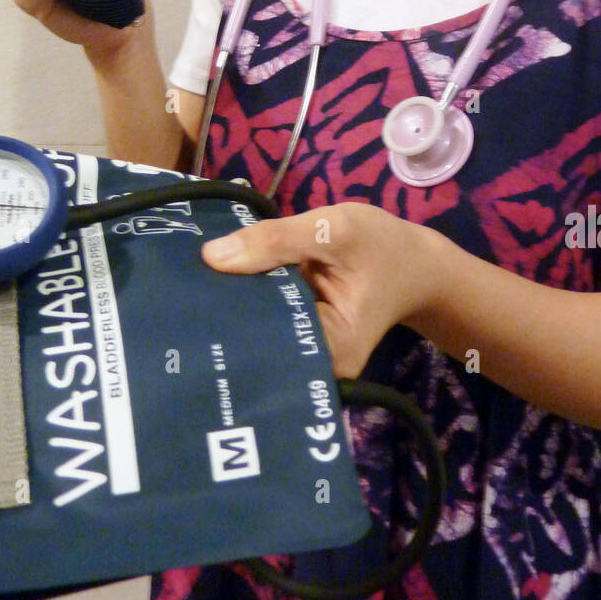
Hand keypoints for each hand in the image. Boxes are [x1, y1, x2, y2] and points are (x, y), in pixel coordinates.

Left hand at [202, 202, 440, 377]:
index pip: (263, 336)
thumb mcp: (334, 230)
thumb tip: (211, 257)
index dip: (227, 309)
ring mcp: (307, 358)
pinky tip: (223, 283)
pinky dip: (250, 300)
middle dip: (226, 307)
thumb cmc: (383, 247)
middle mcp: (316, 369)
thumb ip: (276, 240)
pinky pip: (266, 321)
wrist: (416, 264)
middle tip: (185, 281)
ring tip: (194, 282)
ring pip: (257, 330)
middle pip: (256, 339)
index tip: (190, 288)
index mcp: (331, 352)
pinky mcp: (301, 341)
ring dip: (234, 302)